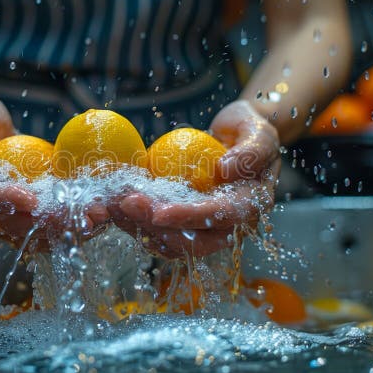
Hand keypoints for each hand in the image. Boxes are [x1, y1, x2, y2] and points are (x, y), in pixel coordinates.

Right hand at [0, 95, 107, 250]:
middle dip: (42, 222)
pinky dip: (60, 230)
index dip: (6, 199)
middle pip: (8, 221)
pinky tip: (86, 226)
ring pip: (25, 232)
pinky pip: (36, 231)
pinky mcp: (13, 219)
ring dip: (58, 231)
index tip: (31, 198)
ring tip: (89, 223)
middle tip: (72, 216)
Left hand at [110, 100, 279, 258]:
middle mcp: (229, 225)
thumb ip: (251, 150)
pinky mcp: (186, 223)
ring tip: (113, 205)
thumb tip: (226, 169)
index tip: (158, 213)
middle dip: (156, 227)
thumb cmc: (251, 130)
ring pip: (171, 242)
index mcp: (250, 207)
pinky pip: (160, 231)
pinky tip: (115, 205)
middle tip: (126, 204)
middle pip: (192, 241)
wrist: (240, 136)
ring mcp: (206, 227)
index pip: (219, 218)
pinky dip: (137, 222)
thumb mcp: (259, 132)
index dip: (188, 218)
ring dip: (140, 227)